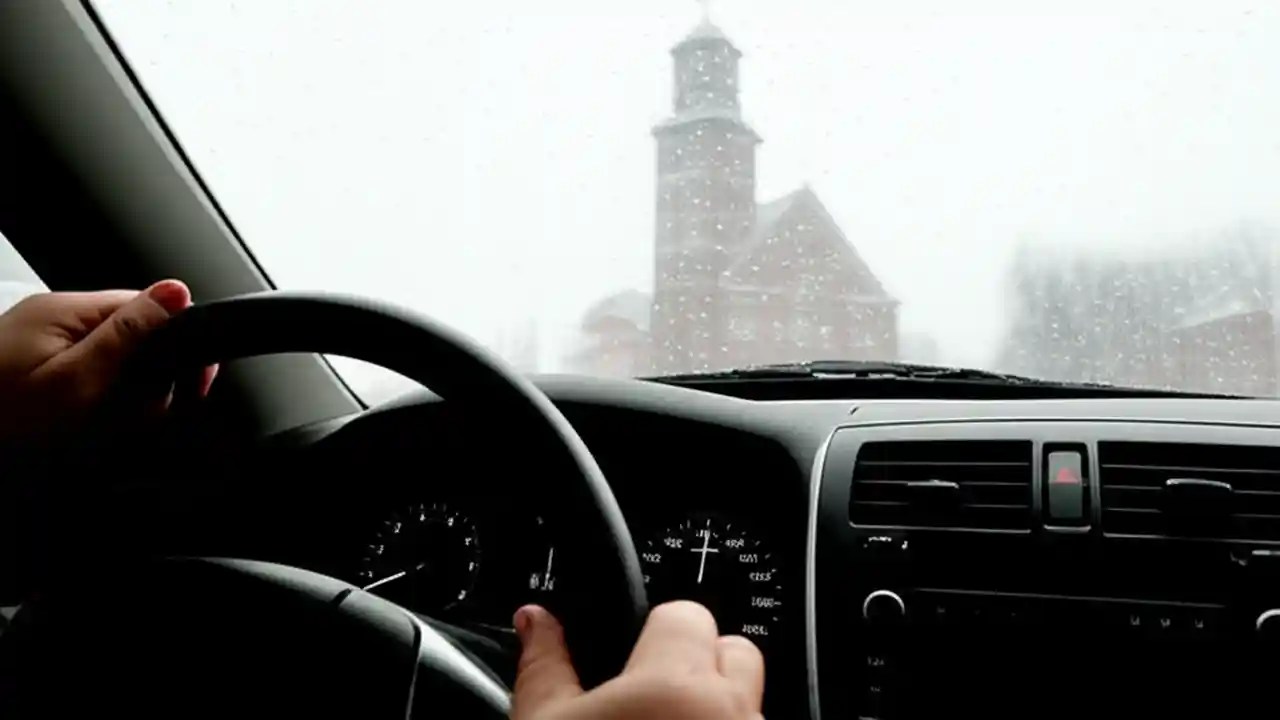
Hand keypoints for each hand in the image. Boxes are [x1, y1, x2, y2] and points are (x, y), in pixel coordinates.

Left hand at [0, 279, 215, 444]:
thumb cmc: (3, 420)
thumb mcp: (76, 381)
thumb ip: (128, 335)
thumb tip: (176, 292)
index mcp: (65, 311)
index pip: (147, 308)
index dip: (175, 344)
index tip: (192, 381)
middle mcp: (53, 319)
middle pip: (134, 337)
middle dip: (144, 380)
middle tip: (123, 415)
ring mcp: (43, 343)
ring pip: (115, 362)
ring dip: (119, 398)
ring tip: (95, 425)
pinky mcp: (37, 368)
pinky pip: (88, 377)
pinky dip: (95, 404)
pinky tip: (81, 425)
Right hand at [511, 601, 763, 719]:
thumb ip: (545, 667)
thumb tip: (536, 621)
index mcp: (676, 686)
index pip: (686, 614)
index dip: (654, 635)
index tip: (632, 662)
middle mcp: (736, 715)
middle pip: (735, 654)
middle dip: (700, 672)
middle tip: (652, 706)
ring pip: (750, 703)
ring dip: (718, 712)